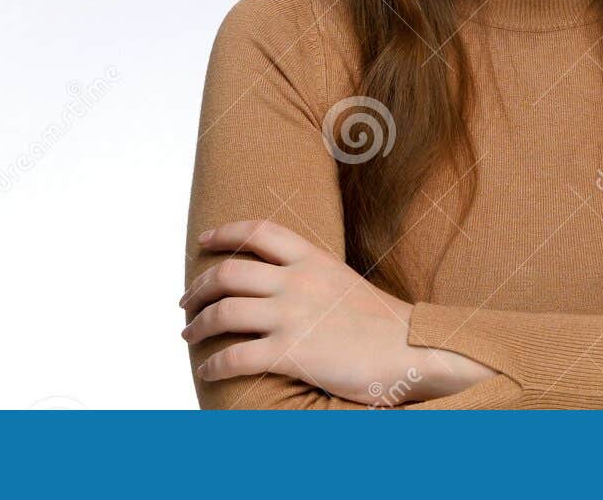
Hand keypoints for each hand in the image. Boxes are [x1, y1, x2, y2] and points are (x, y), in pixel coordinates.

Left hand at [179, 219, 425, 405]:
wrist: (415, 349)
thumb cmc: (385, 324)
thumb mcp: (345, 282)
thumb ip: (312, 278)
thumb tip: (282, 287)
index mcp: (313, 259)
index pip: (258, 231)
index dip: (224, 232)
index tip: (203, 241)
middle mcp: (297, 281)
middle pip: (228, 272)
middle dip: (198, 287)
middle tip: (186, 302)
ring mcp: (292, 316)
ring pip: (223, 312)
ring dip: (197, 325)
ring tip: (189, 334)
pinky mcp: (292, 353)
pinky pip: (235, 357)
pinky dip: (213, 365)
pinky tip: (208, 371)